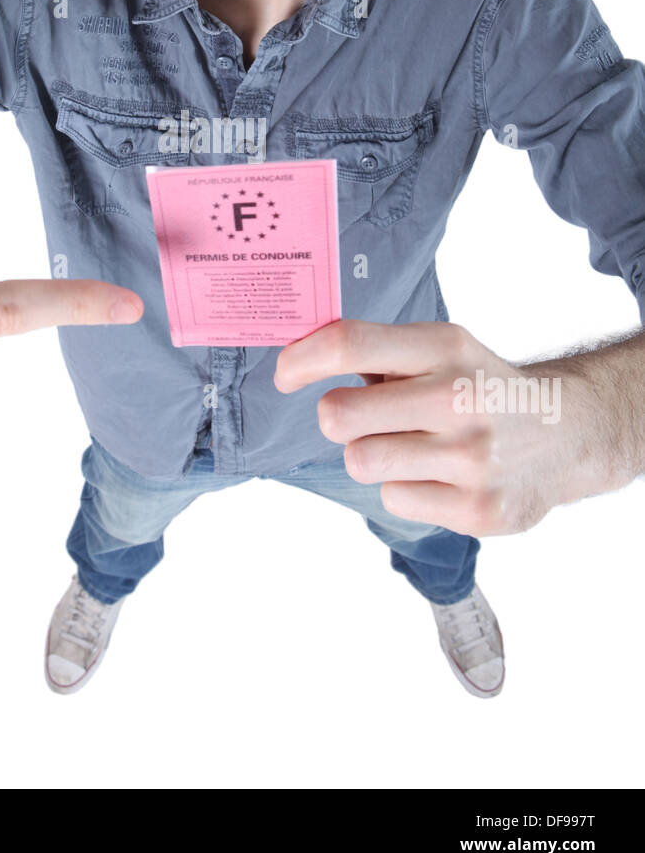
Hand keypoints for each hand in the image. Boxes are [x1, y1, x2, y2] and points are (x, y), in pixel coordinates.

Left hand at [273, 318, 592, 535]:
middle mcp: (460, 398)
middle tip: (360, 418)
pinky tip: (438, 475)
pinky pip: (394, 499)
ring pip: (361, 461)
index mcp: (445, 347)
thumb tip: (299, 353)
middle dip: (336, 417)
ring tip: (408, 445)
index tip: (286, 374)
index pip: (350, 343)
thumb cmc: (479, 386)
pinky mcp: (479, 509)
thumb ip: (378, 352)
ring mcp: (472, 458)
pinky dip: (404, 488)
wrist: (566, 434)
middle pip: (339, 416)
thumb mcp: (442, 349)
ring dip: (370, 454)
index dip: (302, 359)